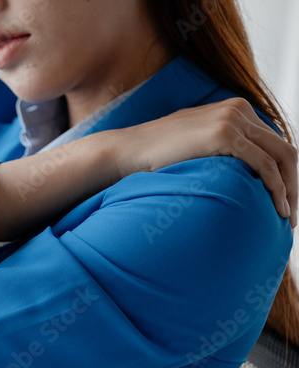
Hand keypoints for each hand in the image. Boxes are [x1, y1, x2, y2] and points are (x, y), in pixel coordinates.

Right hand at [112, 97, 297, 228]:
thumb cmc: (151, 156)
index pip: (273, 143)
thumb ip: (216, 148)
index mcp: (234, 109)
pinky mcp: (225, 135)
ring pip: (281, 157)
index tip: (282, 200)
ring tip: (285, 216)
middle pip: (283, 149)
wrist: (125, 152)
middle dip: (292, 183)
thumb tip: (231, 172)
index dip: (283, 173)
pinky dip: (276, 187)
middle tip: (289, 214)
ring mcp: (232, 120)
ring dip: (288, 189)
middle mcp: (238, 109)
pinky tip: (276, 207)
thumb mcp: (193, 145)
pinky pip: (264, 165)